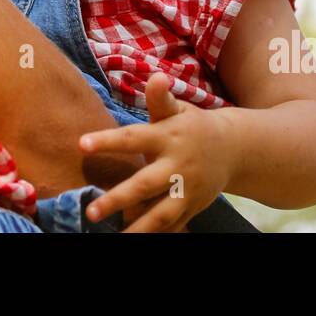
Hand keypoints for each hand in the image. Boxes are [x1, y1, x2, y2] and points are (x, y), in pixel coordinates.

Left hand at [78, 72, 232, 232]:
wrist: (233, 150)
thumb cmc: (192, 126)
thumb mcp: (178, 109)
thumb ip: (160, 98)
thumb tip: (156, 76)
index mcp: (167, 137)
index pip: (133, 138)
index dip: (108, 141)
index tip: (82, 144)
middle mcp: (176, 166)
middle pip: (145, 184)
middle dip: (118, 199)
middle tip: (91, 212)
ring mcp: (186, 190)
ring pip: (160, 213)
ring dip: (137, 228)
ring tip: (115, 237)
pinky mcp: (192, 207)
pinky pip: (172, 225)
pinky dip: (156, 234)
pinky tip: (133, 239)